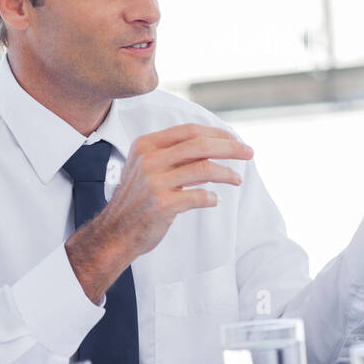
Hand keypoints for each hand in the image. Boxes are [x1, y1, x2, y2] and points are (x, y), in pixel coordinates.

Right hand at [67, 123, 252, 302]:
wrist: (115, 233)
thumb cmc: (135, 201)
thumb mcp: (146, 169)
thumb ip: (171, 155)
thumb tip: (213, 147)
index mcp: (145, 146)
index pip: (189, 131)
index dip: (216, 133)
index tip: (234, 140)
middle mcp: (148, 160)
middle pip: (200, 145)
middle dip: (230, 148)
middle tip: (249, 153)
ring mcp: (154, 182)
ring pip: (204, 169)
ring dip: (227, 174)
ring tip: (236, 179)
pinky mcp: (162, 204)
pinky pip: (199, 196)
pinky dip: (211, 198)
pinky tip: (213, 200)